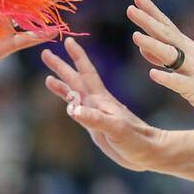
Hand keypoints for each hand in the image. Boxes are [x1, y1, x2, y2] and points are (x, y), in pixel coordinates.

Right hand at [41, 36, 166, 171]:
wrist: (148, 152)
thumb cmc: (136, 140)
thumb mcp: (116, 128)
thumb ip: (94, 119)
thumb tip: (73, 109)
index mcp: (102, 99)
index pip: (87, 72)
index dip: (77, 56)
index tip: (68, 40)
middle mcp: (97, 102)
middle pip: (75, 80)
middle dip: (61, 67)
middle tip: (45, 53)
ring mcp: (95, 113)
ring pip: (75, 94)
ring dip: (62, 85)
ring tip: (47, 78)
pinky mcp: (95, 125)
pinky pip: (77, 110)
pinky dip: (69, 104)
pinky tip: (66, 104)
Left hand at [127, 0, 193, 121]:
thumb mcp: (184, 65)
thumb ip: (162, 56)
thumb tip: (142, 46)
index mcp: (185, 48)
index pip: (166, 25)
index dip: (151, 12)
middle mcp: (188, 55)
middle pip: (165, 35)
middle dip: (147, 21)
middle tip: (130, 8)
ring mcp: (193, 70)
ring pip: (170, 56)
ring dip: (153, 45)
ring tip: (136, 36)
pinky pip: (179, 82)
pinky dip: (166, 77)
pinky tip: (153, 74)